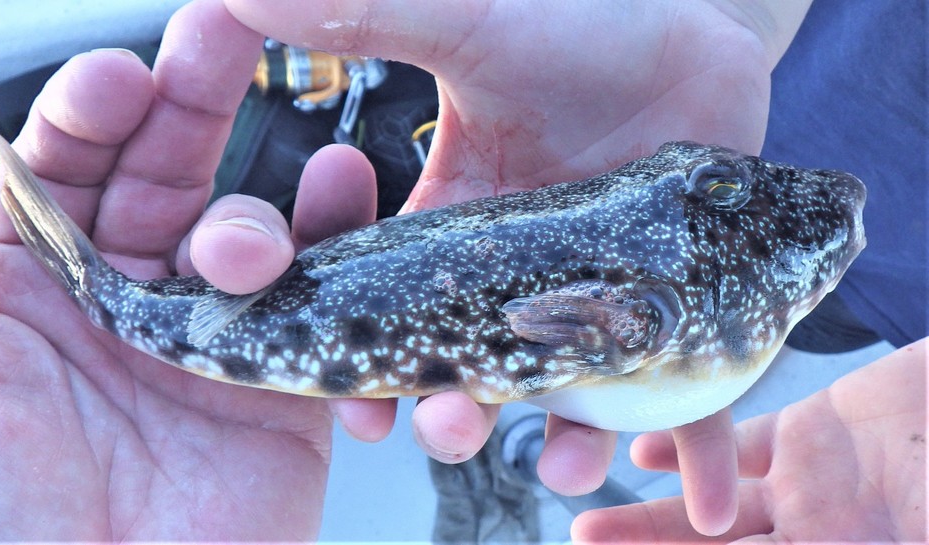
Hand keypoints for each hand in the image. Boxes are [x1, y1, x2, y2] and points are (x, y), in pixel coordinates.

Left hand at [0, 1, 353, 539]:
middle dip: (191, 104)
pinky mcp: (285, 401)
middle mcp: (121, 322)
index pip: (65, 180)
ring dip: (262, 191)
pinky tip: (344, 195)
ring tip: (262, 192)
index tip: (118, 76)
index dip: (91, 117)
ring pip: (248, 238)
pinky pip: (325, 309)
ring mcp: (208, 357)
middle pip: (164, 184)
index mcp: (23, 310)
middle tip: (224, 33)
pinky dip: (343, 245)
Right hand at [223, 0, 808, 534]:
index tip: (346, 399)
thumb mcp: (470, 27)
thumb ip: (368, 18)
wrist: (691, 36)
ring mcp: (594, 303)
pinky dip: (694, 442)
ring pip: (564, 394)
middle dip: (449, 413)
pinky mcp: (674, 311)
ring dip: (558, 437)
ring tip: (561, 454)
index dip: (358, 367)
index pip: (383, 316)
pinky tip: (695, 488)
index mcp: (447, 236)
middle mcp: (513, 285)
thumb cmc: (579, 32)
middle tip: (445, 425)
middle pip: (467, 372)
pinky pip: (683, 393)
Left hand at [573, 338, 926, 541]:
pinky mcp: (821, 430)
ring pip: (717, 510)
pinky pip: (746, 444)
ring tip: (588, 524)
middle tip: (583, 544)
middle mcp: (829, 537)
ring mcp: (821, 488)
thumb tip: (791, 540)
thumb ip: (869, 531)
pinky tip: (647, 447)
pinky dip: (695, 447)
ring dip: (653, 517)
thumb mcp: (918, 521)